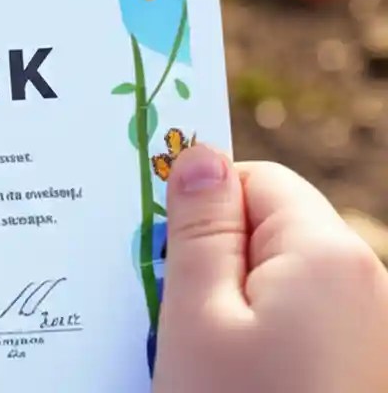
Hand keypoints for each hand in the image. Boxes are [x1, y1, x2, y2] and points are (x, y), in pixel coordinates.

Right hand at [154, 145, 387, 391]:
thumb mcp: (197, 320)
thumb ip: (200, 232)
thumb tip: (202, 156)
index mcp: (330, 255)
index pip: (254, 181)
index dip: (199, 214)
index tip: (159, 262)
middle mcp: (371, 284)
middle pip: (270, 234)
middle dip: (215, 267)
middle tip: (177, 329)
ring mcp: (375, 333)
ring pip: (281, 285)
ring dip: (234, 311)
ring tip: (207, 369)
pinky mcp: (366, 370)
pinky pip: (301, 329)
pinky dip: (263, 346)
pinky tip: (235, 384)